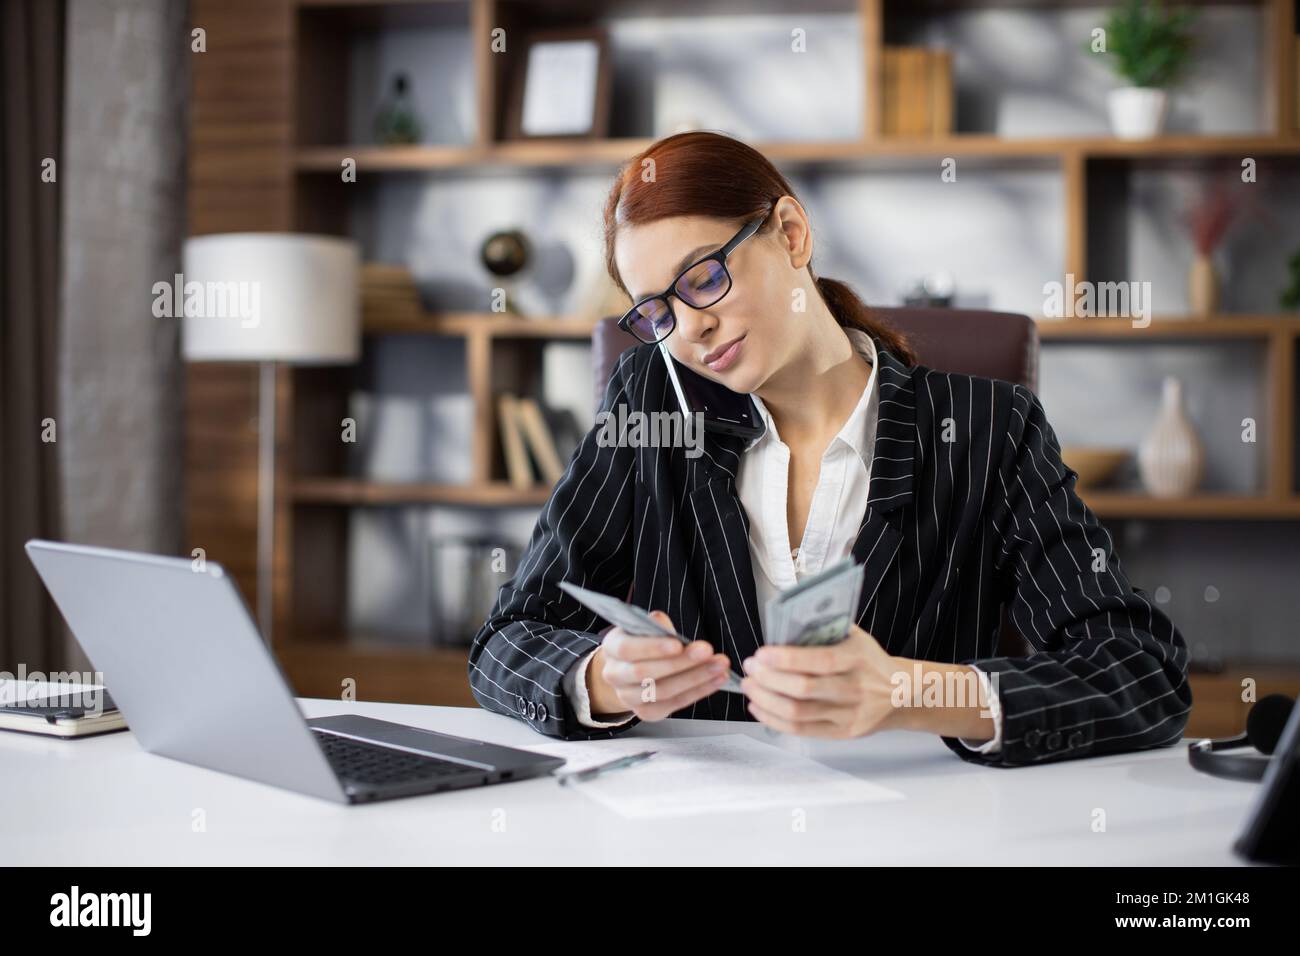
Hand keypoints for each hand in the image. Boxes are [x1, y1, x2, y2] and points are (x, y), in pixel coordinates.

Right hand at [587, 611, 732, 720]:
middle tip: (707, 651)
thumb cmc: (644, 642)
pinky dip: (698, 691)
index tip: (678, 643)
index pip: (627, 650)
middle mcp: (615, 675)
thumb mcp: (645, 627)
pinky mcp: (646, 712)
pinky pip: (674, 704)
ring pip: (662, 691)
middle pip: (646, 674)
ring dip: (695, 678)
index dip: (652, 648)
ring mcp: (629, 697)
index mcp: (612, 648)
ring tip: (719, 666)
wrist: (631, 667)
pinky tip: (716, 680)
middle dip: (680, 663)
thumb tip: (666, 629)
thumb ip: (655, 626)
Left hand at [739, 624, 901, 737]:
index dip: (787, 659)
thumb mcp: (855, 638)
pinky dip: (774, 719)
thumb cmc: (869, 660)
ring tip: (750, 686)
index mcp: (857, 659)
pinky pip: (801, 730)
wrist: (902, 692)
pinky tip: (759, 706)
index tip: (761, 653)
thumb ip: (824, 630)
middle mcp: (855, 689)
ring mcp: (849, 714)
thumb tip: (784, 625)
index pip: (820, 661)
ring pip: (798, 713)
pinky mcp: (842, 732)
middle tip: (751, 668)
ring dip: (766, 699)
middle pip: (804, 689)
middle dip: (768, 679)